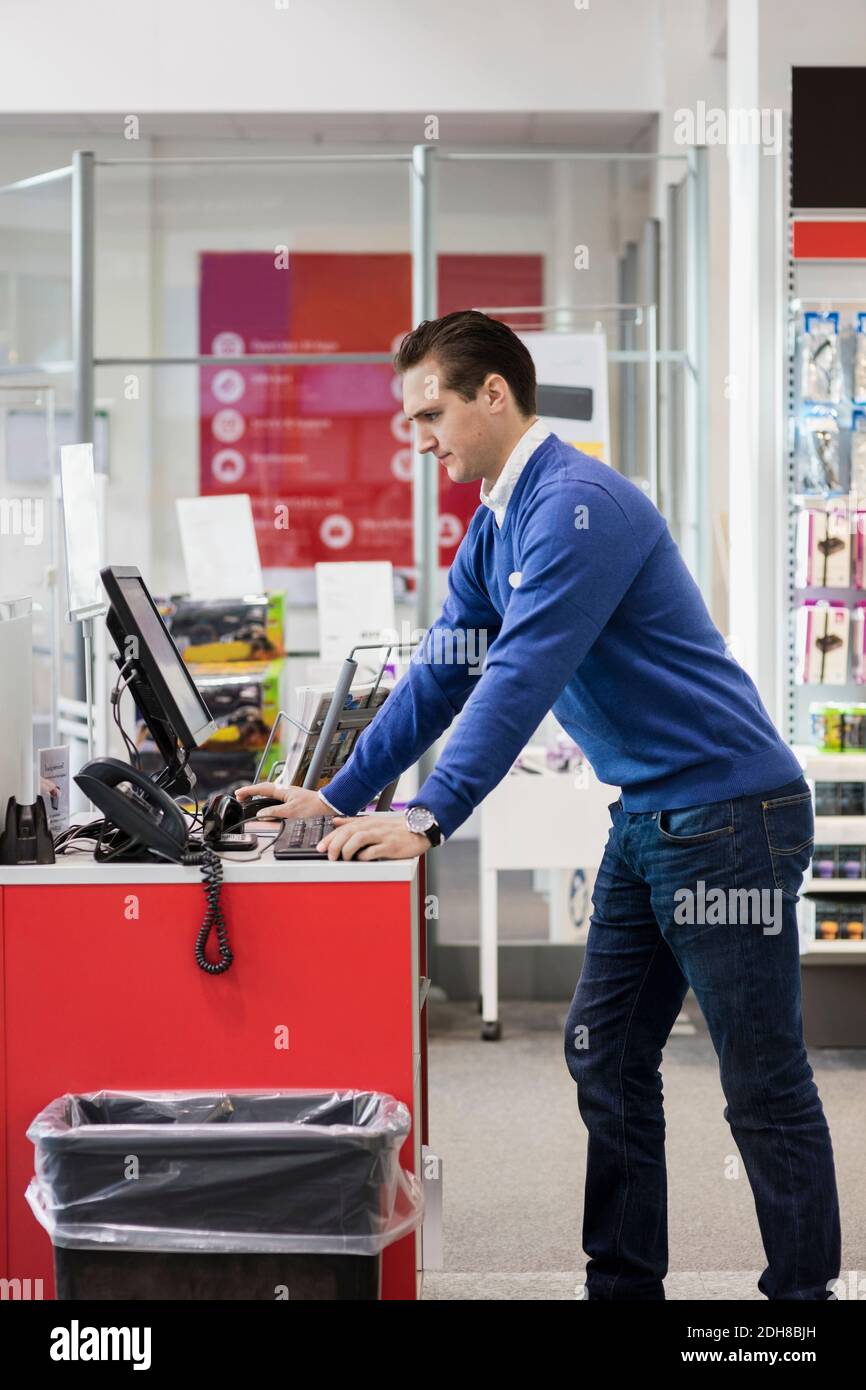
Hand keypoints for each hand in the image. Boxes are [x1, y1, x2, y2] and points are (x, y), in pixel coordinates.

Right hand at [233, 781, 327, 820]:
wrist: (328, 806)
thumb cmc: (313, 807)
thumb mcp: (291, 812)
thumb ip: (274, 812)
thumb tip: (261, 814)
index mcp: (283, 790)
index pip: (262, 788)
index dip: (249, 790)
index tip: (238, 793)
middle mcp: (285, 790)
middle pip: (264, 789)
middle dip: (252, 792)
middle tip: (240, 797)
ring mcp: (289, 795)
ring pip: (270, 794)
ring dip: (259, 796)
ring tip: (249, 800)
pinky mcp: (293, 800)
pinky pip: (276, 798)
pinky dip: (268, 801)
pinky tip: (267, 806)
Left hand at [316, 811, 431, 860]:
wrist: (419, 830)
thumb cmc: (396, 829)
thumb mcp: (373, 822)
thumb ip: (353, 822)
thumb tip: (335, 822)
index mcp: (367, 822)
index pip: (344, 828)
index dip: (330, 838)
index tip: (320, 847)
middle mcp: (373, 827)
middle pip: (348, 832)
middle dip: (335, 844)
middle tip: (330, 856)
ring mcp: (382, 836)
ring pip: (358, 838)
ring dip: (347, 850)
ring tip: (344, 858)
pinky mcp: (390, 846)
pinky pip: (373, 851)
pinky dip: (364, 856)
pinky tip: (361, 860)